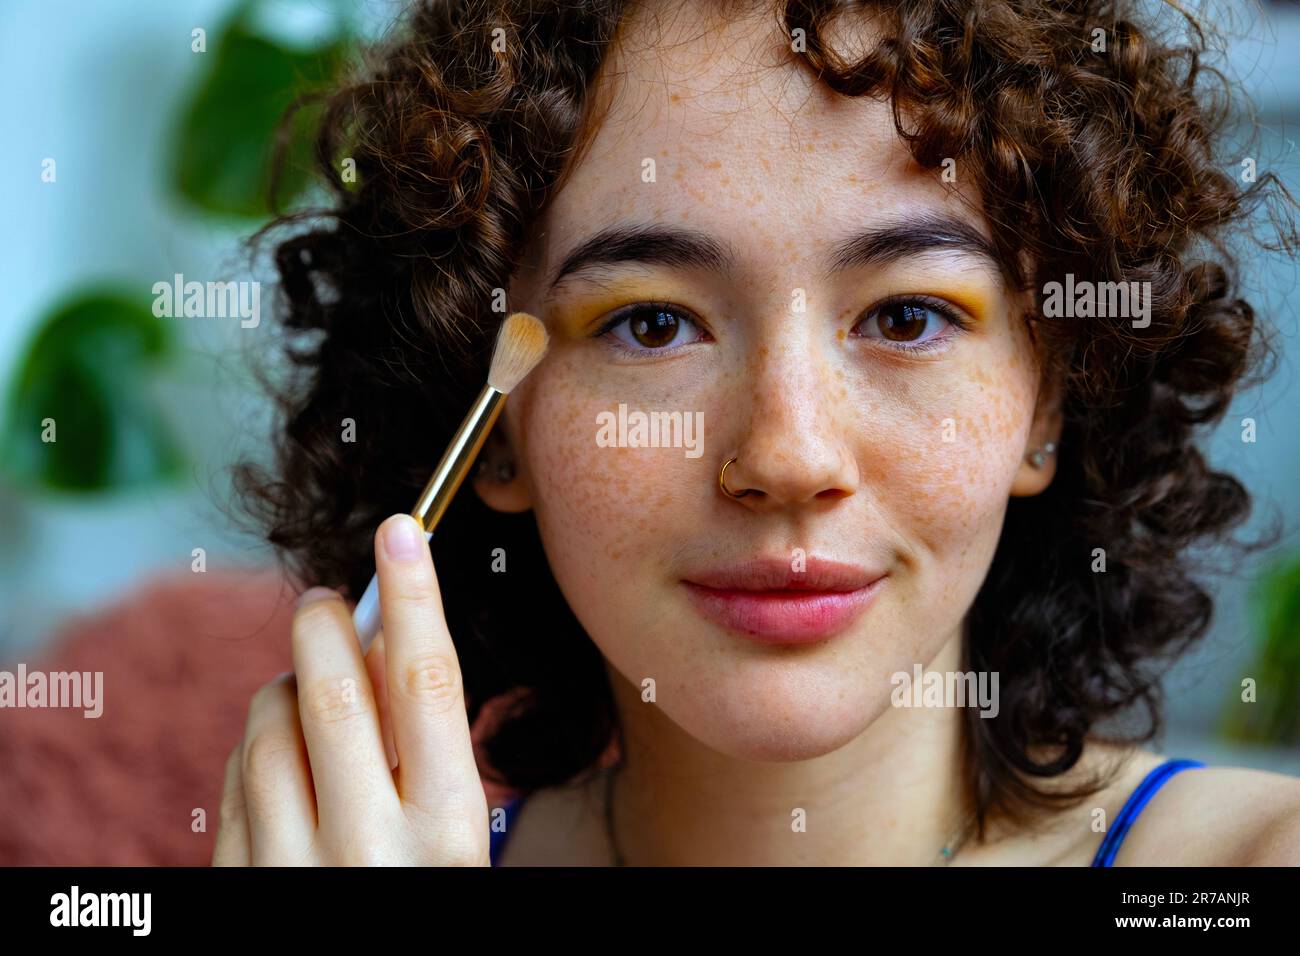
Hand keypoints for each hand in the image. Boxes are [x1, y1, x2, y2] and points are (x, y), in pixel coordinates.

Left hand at [213, 513, 488, 865]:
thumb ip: (426, 750)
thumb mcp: (453, 836)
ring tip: (306, 696)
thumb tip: (379, 643)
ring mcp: (293, 872)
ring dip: (283, 687)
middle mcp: (370, 851)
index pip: (427, 682)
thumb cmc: (422, 894)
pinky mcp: (237, 885)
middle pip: (331, 690)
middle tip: (324, 598)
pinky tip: (280, 760)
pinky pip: (231, 779)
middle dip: (323, 623)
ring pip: (268, 726)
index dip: (415, 596)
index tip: (404, 531)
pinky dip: (253, 746)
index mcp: (448, 831)